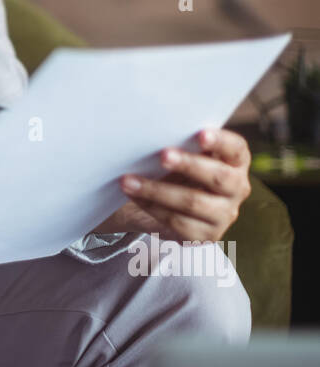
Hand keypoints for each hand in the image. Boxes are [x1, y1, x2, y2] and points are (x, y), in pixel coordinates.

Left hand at [97, 128, 251, 242]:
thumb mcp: (186, 153)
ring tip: (129, 180)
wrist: (169, 203)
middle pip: (218, 177)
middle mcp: (237, 188)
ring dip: (157, 190)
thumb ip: (183, 142)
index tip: (200, 134)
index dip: (220, 141)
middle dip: (189, 165)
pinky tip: (134, 196)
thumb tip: (157, 131)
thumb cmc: (179, 169)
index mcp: (236, 161)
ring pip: (193, 202)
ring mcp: (224, 215)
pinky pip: (177, 222)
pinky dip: (152, 207)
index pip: (236, 149)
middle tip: (163, 155)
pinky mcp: (206, 235)